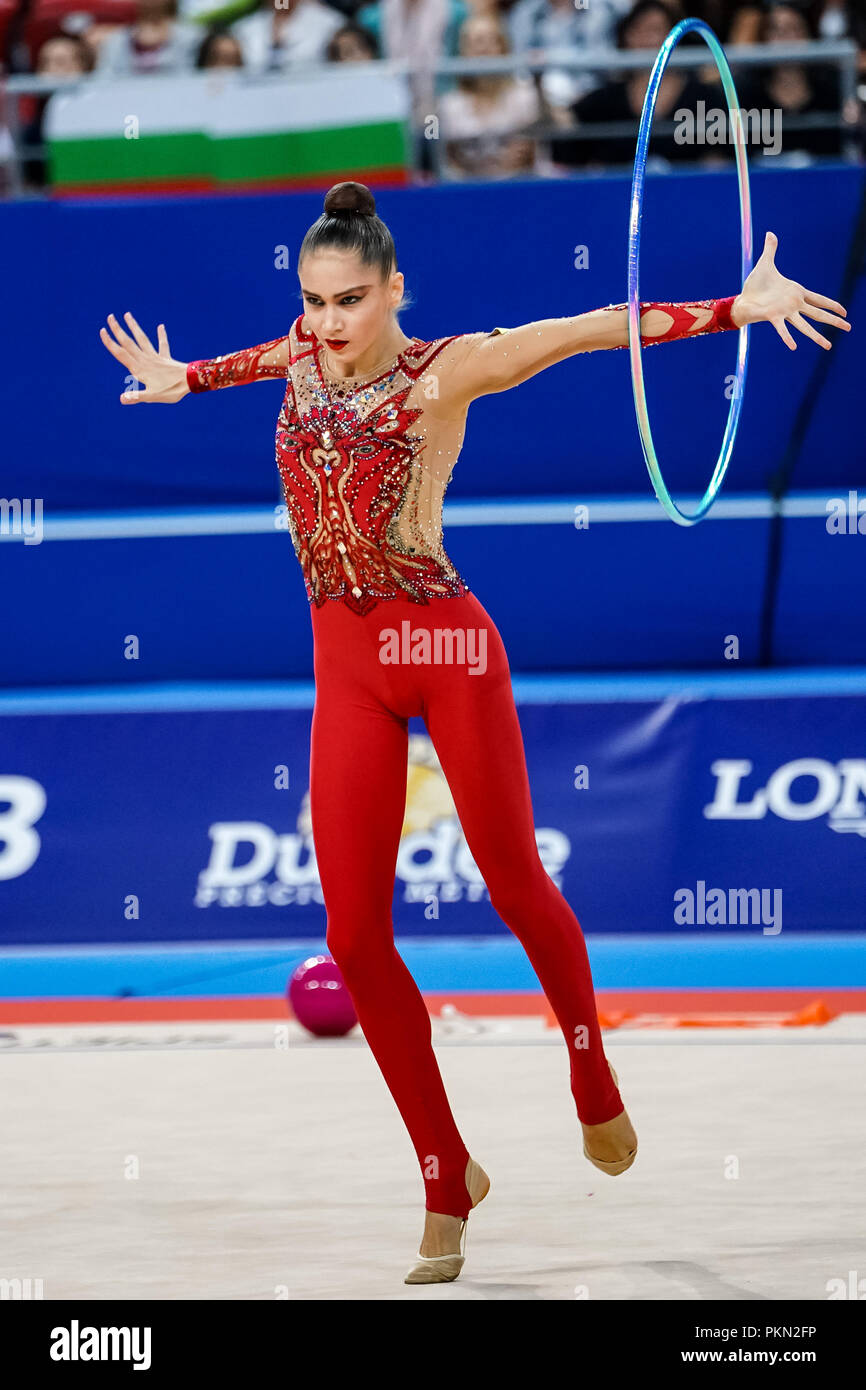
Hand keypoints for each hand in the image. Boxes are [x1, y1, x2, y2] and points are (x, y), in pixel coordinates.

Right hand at [100, 311, 189, 402]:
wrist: (190, 382)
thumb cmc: (171, 391)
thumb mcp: (152, 396)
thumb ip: (136, 397)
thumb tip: (122, 399)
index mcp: (139, 369)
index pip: (121, 354)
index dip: (110, 343)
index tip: (102, 331)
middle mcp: (145, 360)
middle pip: (128, 343)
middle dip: (118, 330)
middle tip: (110, 316)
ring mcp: (155, 357)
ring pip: (142, 339)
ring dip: (134, 327)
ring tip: (127, 314)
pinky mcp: (165, 358)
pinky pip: (163, 345)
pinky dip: (161, 336)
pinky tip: (161, 326)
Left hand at [732, 231, 850, 350]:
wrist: (742, 300)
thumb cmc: (755, 286)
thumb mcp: (765, 264)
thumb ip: (770, 249)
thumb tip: (770, 233)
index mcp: (797, 293)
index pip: (819, 299)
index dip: (832, 305)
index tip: (845, 311)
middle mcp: (794, 305)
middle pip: (819, 314)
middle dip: (834, 321)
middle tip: (849, 327)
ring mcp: (785, 313)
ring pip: (805, 326)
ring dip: (817, 336)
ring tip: (828, 346)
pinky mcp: (773, 317)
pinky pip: (782, 329)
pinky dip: (787, 338)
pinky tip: (794, 347)